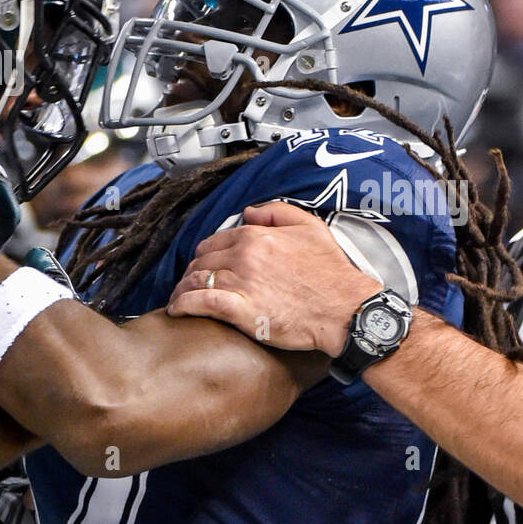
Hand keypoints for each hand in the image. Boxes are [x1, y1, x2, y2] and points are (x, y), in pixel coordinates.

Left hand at [166, 200, 379, 355]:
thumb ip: (277, 212)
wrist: (346, 309)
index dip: (207, 253)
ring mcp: (241, 283)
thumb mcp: (311, 227)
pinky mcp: (240, 310)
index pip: (216, 240)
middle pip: (202, 260)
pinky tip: (177, 310)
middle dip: (194, 271)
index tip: (206, 264)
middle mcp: (245, 256)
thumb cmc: (332, 272)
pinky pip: (200, 303)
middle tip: (192, 283)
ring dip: (183, 288)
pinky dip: (183, 305)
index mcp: (258, 236)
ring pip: (196, 280)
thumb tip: (249, 213)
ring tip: (180, 298)